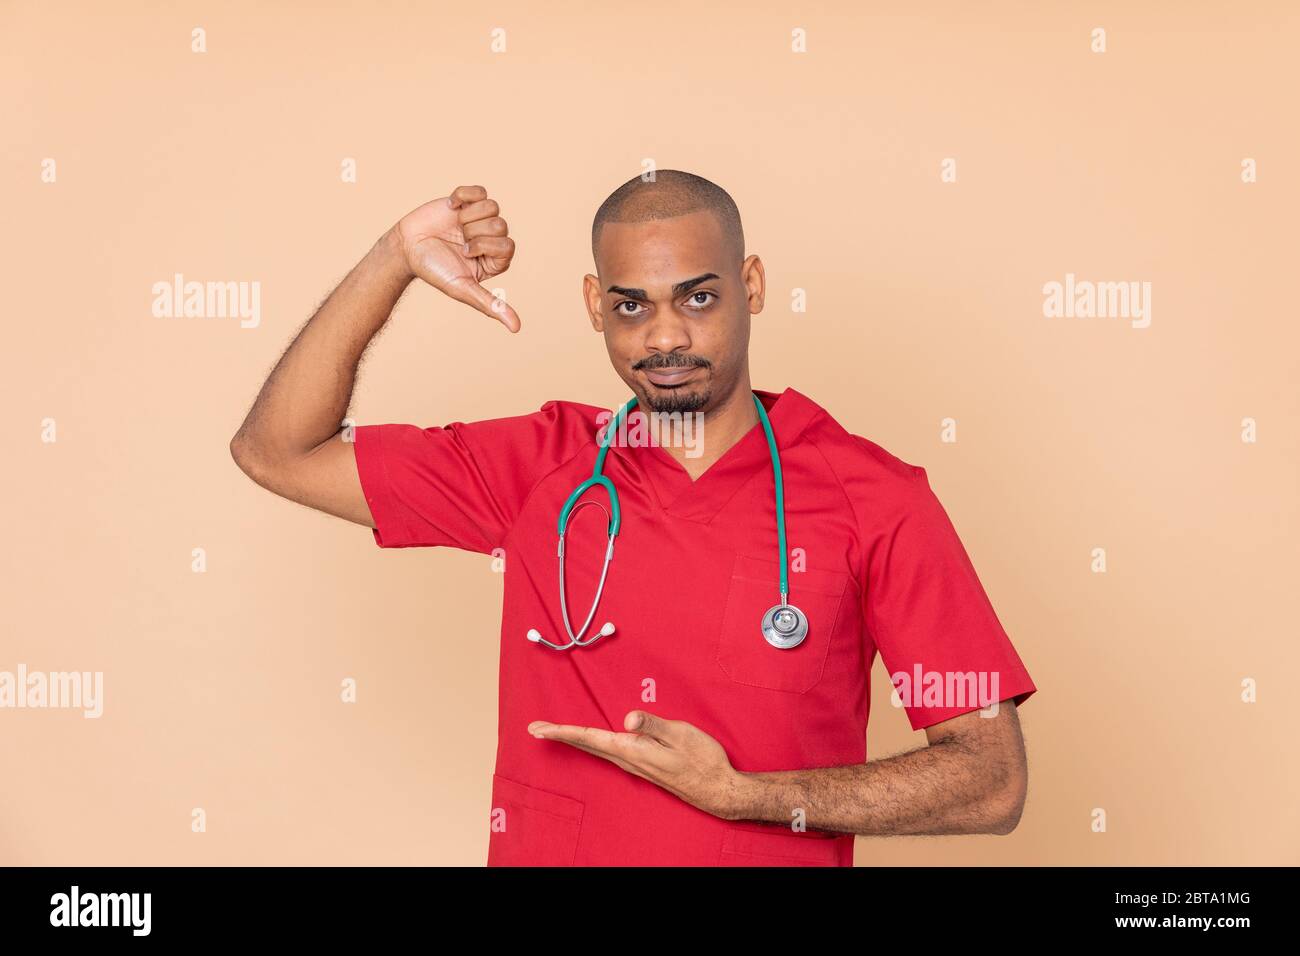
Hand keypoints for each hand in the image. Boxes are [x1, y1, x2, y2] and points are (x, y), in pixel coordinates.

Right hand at [393, 184, 520, 331]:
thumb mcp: (463, 289)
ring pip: (492, 206)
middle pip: (500, 224)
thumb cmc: (434, 270)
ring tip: (455, 225)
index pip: (507, 244)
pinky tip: (451, 206)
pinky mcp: (467, 200)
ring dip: (468, 216)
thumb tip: (517, 328)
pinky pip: (479, 190)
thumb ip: (491, 305)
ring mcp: (480, 218)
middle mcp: (492, 239)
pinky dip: (463, 196)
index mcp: (496, 260)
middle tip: (459, 240)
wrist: (406, 247)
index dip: (483, 246)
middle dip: (474, 232)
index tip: (465, 252)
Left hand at [528, 711, 746, 819]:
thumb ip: (654, 725)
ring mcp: (635, 765)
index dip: (563, 731)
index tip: (539, 729)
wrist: (718, 790)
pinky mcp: (643, 765)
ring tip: (556, 731)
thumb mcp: (682, 736)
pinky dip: (592, 743)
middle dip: (561, 735)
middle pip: (587, 744)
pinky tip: (592, 741)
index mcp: (634, 750)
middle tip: (535, 729)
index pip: (591, 738)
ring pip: (597, 748)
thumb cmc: (704, 761)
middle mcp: (629, 760)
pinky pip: (609, 751)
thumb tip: (627, 718)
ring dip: (574, 739)